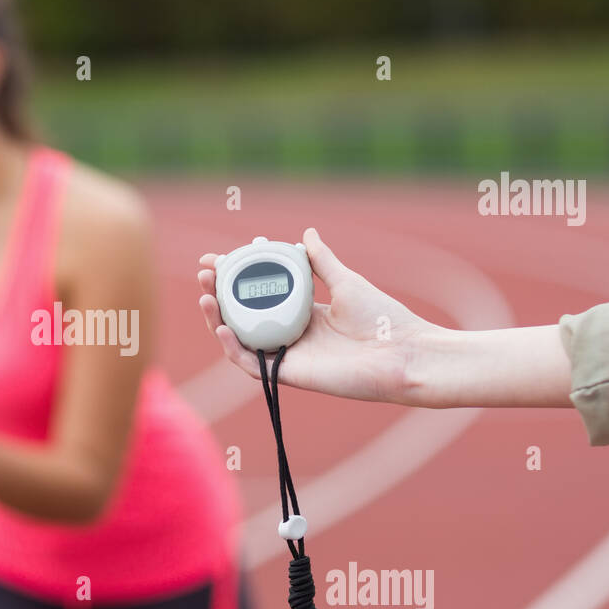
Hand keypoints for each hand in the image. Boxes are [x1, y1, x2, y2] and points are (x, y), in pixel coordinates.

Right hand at [196, 227, 440, 404]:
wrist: (404, 352)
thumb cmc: (383, 319)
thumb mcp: (346, 281)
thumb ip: (322, 261)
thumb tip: (306, 234)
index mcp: (303, 314)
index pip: (259, 296)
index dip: (235, 279)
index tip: (216, 260)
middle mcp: (291, 335)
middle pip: (243, 317)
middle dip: (219, 296)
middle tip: (204, 274)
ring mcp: (289, 356)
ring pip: (240, 340)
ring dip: (216, 320)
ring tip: (204, 297)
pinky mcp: (291, 374)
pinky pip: (252, 364)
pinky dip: (232, 348)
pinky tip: (221, 327)